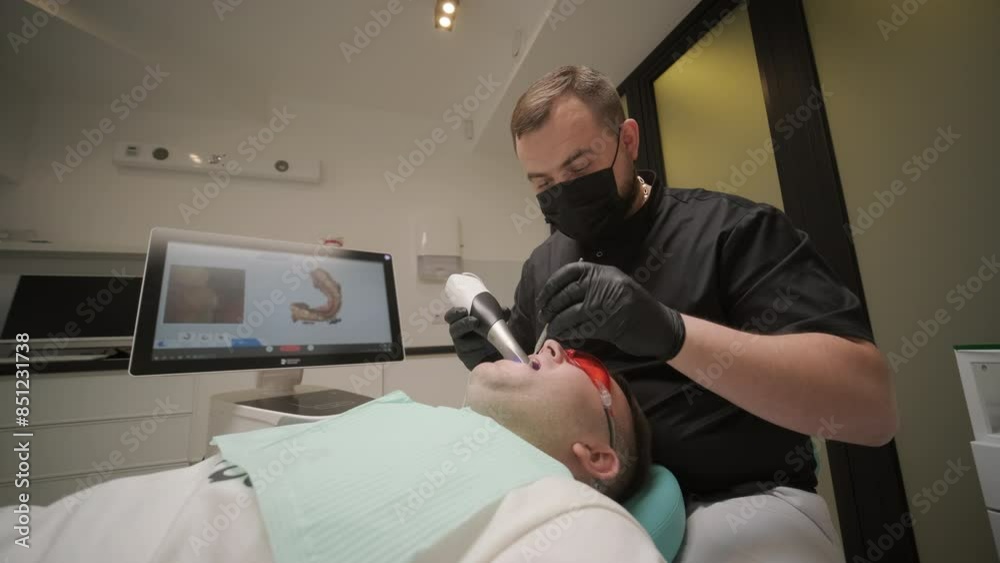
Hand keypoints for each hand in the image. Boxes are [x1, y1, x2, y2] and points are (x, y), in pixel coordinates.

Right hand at [445, 306, 503, 370]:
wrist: (503, 356)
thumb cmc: (496, 337)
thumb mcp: (498, 324)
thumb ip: (500, 316)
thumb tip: (504, 310)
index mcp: (463, 323)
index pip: (452, 317)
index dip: (454, 313)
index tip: (464, 310)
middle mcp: (460, 336)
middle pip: (454, 329)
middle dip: (464, 324)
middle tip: (475, 321)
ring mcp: (462, 349)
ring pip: (464, 344)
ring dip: (477, 339)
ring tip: (488, 338)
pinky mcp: (468, 361)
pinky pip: (472, 356)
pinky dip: (481, 351)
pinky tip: (489, 350)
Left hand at [536, 262, 684, 359]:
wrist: (662, 327)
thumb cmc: (636, 308)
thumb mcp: (615, 287)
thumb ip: (593, 285)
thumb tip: (558, 294)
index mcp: (605, 272)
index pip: (570, 271)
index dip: (552, 284)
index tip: (543, 297)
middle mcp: (605, 284)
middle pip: (567, 293)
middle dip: (551, 306)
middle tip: (544, 316)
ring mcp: (608, 303)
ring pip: (570, 313)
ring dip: (557, 323)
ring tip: (552, 328)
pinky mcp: (609, 324)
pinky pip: (580, 328)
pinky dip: (568, 333)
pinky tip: (564, 335)